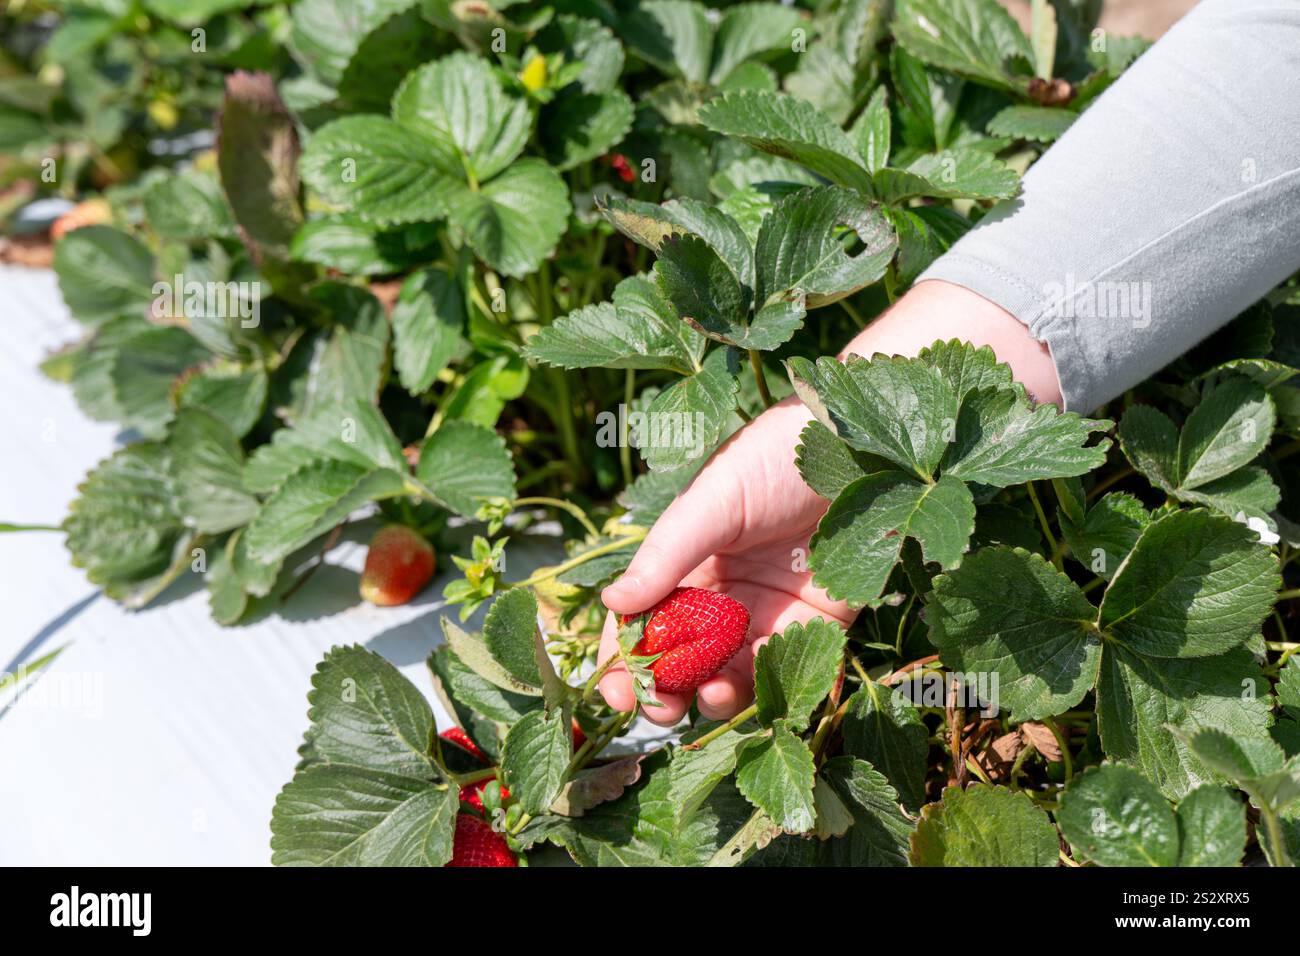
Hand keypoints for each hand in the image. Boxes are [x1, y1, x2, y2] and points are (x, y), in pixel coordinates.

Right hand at [597, 395, 852, 725]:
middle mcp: (723, 596)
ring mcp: (769, 614)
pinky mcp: (818, 626)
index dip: (626, 660)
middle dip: (666, 690)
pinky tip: (754, 686)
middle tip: (660, 708)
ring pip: (731, 675)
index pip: (644, 621)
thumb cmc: (776, 457)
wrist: (858, 445)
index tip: (618, 692)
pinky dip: (768, 690)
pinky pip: (787, 671)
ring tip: (712, 693)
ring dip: (715, 695)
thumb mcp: (714, 501)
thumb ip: (666, 554)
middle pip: (682, 659)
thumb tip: (611, 603)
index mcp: (687, 564)